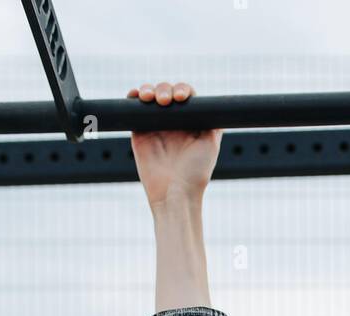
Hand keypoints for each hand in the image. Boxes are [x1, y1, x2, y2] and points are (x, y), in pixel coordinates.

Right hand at [127, 81, 222, 209]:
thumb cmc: (195, 173)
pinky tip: (136, 95)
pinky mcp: (138, 131)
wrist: (175, 193)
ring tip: (150, 98)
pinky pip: (133, 108)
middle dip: (164, 89)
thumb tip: (217, 105)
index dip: (182, 90)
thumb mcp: (211, 145)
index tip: (181, 97)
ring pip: (150, 96)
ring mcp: (154, 125)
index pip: (185, 95)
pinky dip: (132, 96)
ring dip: (149, 90)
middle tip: (165, 101)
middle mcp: (172, 121)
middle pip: (166, 91)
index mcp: (189, 122)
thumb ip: (214, 124)